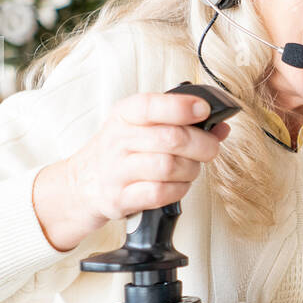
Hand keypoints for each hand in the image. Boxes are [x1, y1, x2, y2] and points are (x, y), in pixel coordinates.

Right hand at [33, 91, 231, 251]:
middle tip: (210, 149)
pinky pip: (160, 194)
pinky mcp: (119, 198)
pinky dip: (179, 190)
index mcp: (124, 114)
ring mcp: (116, 171)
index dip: (182, 107)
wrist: (82, 184)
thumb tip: (220, 126)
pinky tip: (178, 185)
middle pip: (170, 139)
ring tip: (191, 168)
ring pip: (169, 167)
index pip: (151, 105)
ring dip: (191, 169)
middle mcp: (118, 139)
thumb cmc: (122, 151)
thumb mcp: (142, 126)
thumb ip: (180, 122)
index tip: (204, 110)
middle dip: (201, 145)